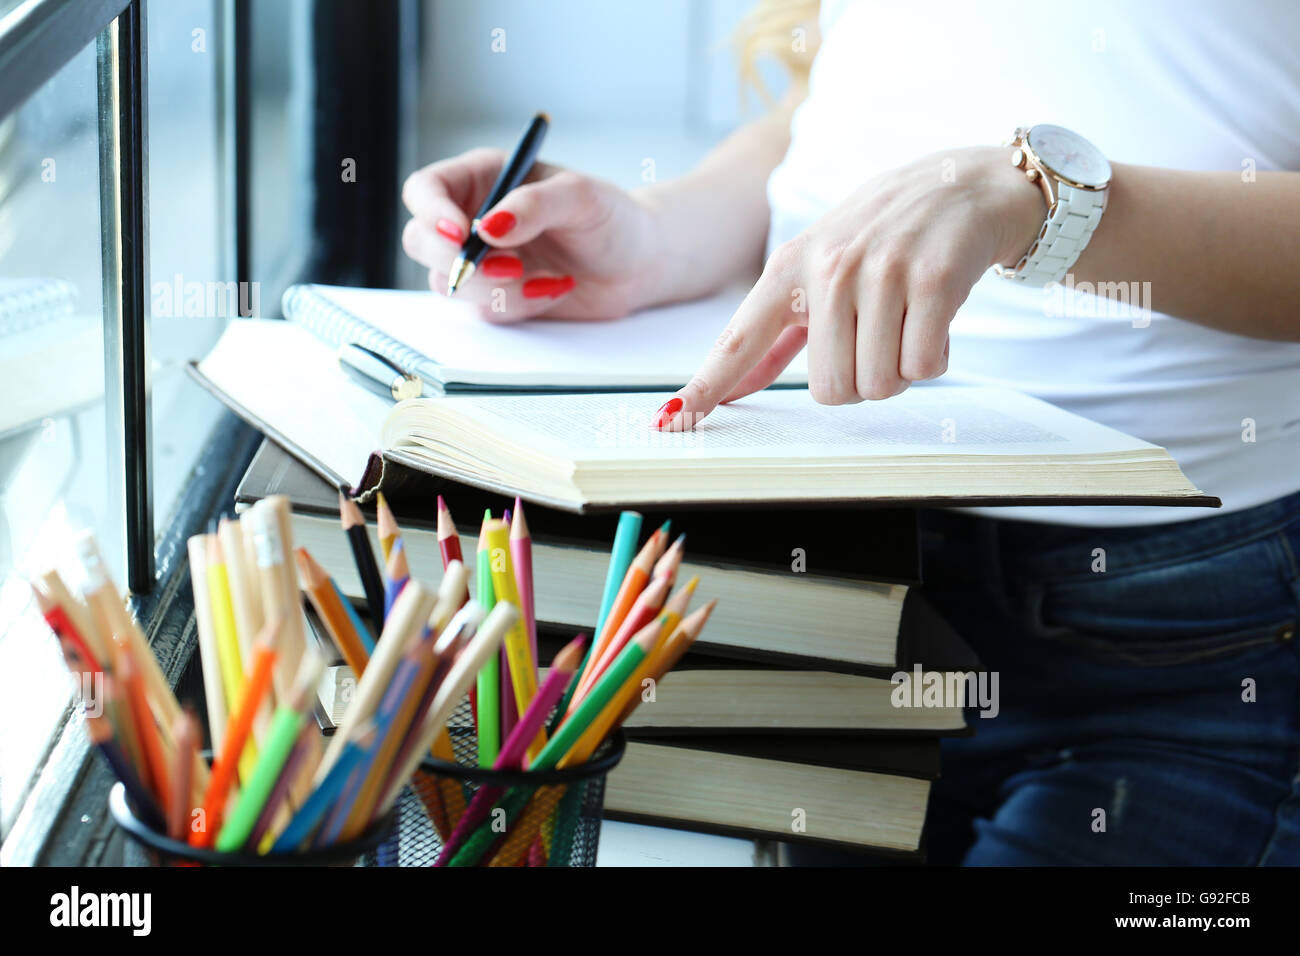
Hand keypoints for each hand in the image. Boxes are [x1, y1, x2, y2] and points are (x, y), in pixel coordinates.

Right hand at [402, 149, 668, 321]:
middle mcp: (472, 217)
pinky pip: (483, 309)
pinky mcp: (496, 296)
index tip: (461, 234)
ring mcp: (480, 260)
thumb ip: (535, 204)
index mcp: (483, 178)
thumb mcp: (581, 197)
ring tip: (551, 279)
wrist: (638, 264)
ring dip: (495, 289)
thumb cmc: (612, 218)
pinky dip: (519, 305)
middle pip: (421, 240)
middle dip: (458, 261)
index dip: (431, 212)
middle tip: (509, 269)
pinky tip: (556, 288)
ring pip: (448, 282)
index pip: (426, 189)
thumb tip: (489, 227)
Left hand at [652, 146, 1044, 428]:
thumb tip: (731, 388)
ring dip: (901, 370)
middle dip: (862, 382)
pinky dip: (935, 358)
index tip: (672, 421)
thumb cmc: (884, 236)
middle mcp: (828, 267)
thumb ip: (776, 334)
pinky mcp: (933, 279)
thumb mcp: (819, 268)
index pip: (737, 340)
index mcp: (789, 268)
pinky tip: (935, 319)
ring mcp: (881, 271)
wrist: (964, 185)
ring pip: (879, 383)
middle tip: (879, 339)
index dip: (704, 387)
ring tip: (908, 322)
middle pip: (831, 390)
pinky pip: (924, 367)